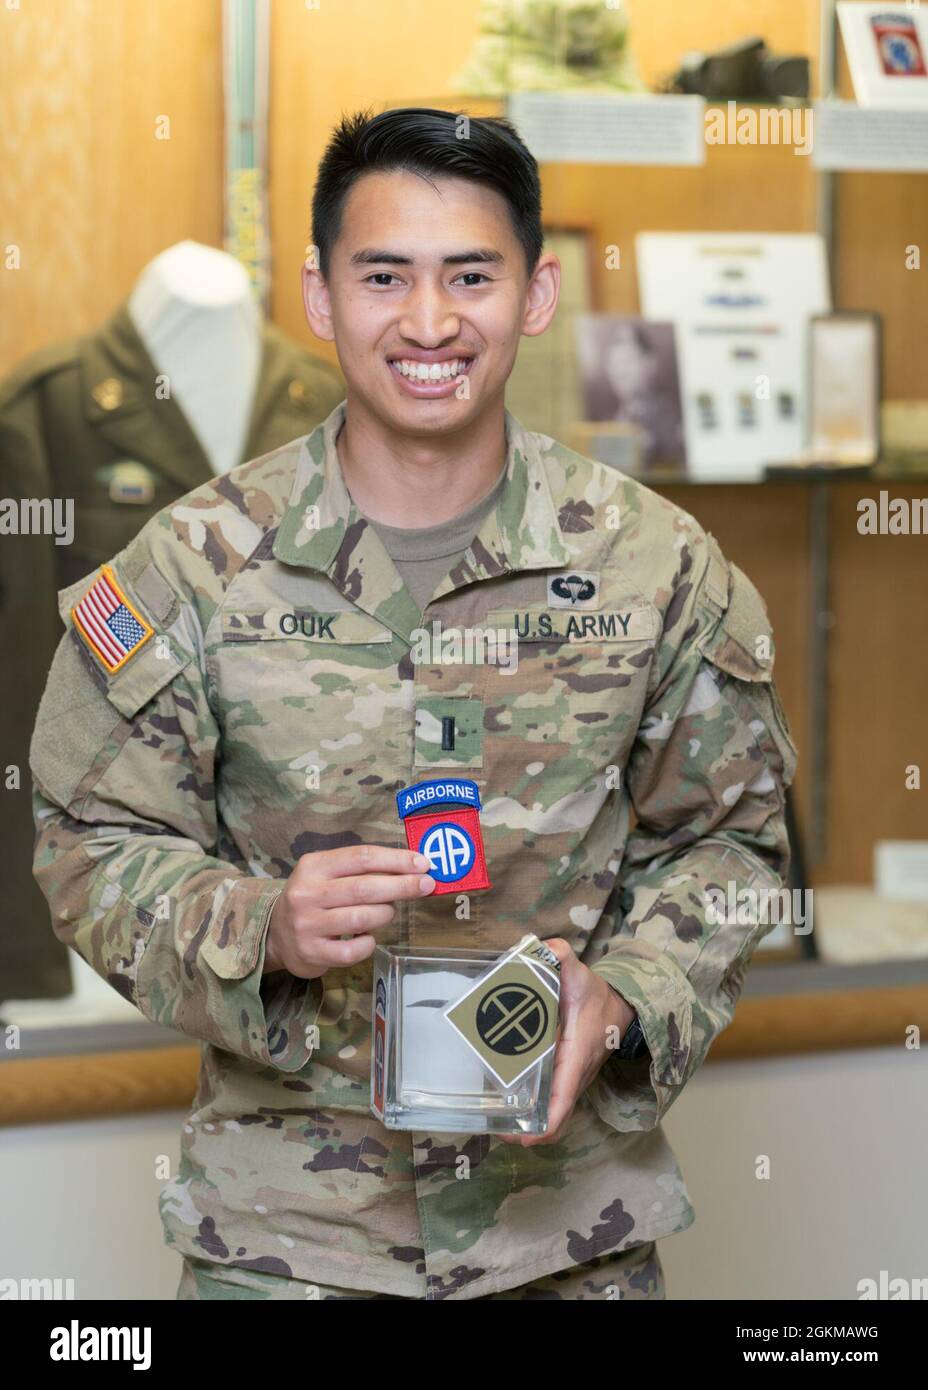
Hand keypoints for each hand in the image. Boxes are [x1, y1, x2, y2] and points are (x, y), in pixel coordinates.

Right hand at [263, 844, 434, 978]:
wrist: (275, 934)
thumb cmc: (313, 898)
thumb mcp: (326, 874)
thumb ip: (361, 869)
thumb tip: (410, 867)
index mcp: (313, 866)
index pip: (361, 857)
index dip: (396, 859)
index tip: (422, 863)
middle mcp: (306, 894)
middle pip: (364, 887)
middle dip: (402, 885)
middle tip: (426, 885)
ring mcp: (307, 925)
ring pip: (361, 918)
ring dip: (385, 913)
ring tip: (390, 911)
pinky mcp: (312, 953)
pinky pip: (353, 951)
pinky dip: (369, 943)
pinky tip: (369, 937)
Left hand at [497, 937, 635, 1147]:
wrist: (620, 1006)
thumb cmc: (595, 993)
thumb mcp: (577, 970)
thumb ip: (558, 956)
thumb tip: (539, 949)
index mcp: (577, 1054)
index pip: (563, 1099)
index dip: (545, 1123)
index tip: (522, 1135)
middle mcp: (575, 1074)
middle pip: (556, 1118)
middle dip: (530, 1132)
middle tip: (498, 1131)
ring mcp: (572, 1079)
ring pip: (554, 1114)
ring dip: (530, 1125)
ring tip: (498, 1123)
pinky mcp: (567, 1077)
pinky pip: (553, 1102)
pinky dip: (536, 1112)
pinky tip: (509, 1103)